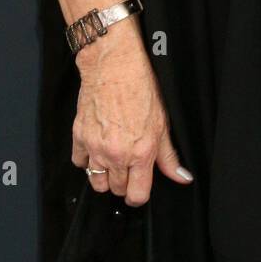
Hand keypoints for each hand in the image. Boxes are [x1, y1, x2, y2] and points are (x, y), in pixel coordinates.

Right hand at [70, 32, 192, 204]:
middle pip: (116, 189)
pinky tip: (97, 147)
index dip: (139, 195)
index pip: (136, 195)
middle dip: (123, 181)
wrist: (115, 65)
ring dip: (104, 175)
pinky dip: (87, 160)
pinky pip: (79, 163)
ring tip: (112, 159)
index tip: (139, 187)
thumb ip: (169, 156)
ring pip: (96, 181)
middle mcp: (116, 154)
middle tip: (128, 164)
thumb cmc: (141, 88)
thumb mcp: (163, 123)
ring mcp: (95, 147)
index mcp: (140, 153)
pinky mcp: (78, 137)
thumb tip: (182, 177)